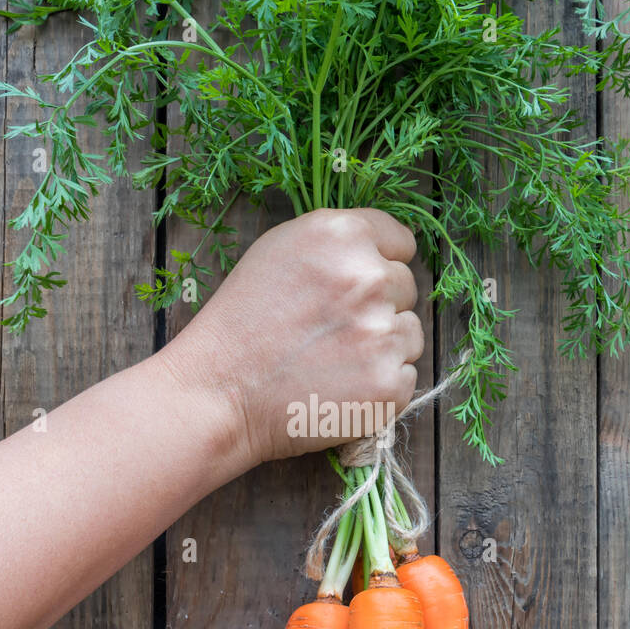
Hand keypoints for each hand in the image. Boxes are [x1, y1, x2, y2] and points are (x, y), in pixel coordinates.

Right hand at [159, 208, 423, 465]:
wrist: (219, 392)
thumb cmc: (242, 321)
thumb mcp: (279, 251)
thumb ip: (338, 246)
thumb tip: (385, 254)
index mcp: (343, 236)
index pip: (401, 243)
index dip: (377, 264)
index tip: (353, 288)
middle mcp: (370, 278)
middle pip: (407, 287)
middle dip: (379, 305)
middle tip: (330, 329)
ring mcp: (383, 334)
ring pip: (410, 333)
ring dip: (384, 346)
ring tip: (333, 360)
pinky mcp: (389, 385)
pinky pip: (407, 376)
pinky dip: (381, 385)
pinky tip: (340, 387)